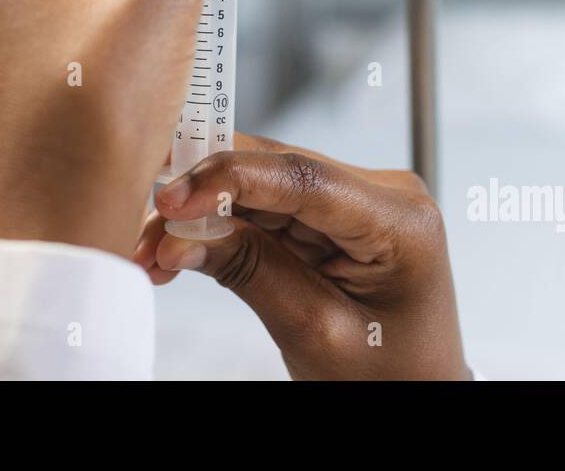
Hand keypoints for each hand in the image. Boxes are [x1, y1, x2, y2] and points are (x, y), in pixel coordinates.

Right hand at [134, 134, 470, 379]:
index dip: (228, 179)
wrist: (416, 393)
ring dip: (203, 215)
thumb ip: (251, 273)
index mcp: (401, 222)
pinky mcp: (333, 213)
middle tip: (148, 232)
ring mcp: (358, 199)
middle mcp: (384, 194)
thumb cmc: (387, 376)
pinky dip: (221, 226)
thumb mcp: (316, 331)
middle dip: (202, 198)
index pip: (303, 178)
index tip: (172, 199)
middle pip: (275, 172)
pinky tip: (182, 249)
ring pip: (260, 185)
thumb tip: (181, 236)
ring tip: (154, 253)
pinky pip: (266, 205)